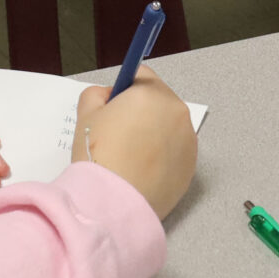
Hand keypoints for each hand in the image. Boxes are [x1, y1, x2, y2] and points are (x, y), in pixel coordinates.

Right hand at [71, 68, 196, 219]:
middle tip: (118, 132)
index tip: (113, 105)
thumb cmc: (99, 154)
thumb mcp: (86, 113)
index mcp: (152, 94)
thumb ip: (97, 94)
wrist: (113, 202)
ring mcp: (188, 140)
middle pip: (158, 100)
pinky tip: (142, 168)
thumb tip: (109, 96)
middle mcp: (177, 112)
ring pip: (168, 125)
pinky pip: (176, 149)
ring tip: (130, 154)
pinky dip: (162, 153)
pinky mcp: (192, 166)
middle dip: (141, 110)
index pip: (140, 76)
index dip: (123, 88)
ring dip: (153, 131)